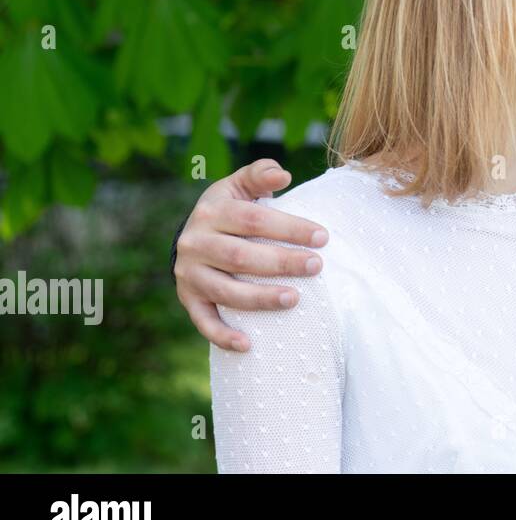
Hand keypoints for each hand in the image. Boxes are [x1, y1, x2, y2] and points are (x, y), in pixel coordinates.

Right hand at [175, 158, 327, 351]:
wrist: (192, 236)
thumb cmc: (229, 208)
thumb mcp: (240, 185)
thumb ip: (261, 174)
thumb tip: (283, 175)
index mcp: (211, 212)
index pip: (253, 220)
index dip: (289, 228)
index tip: (322, 237)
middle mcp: (195, 243)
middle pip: (241, 256)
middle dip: (282, 262)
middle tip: (317, 266)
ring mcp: (189, 274)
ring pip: (225, 291)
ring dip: (260, 298)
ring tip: (295, 299)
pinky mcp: (188, 298)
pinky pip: (203, 321)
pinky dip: (223, 335)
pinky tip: (249, 345)